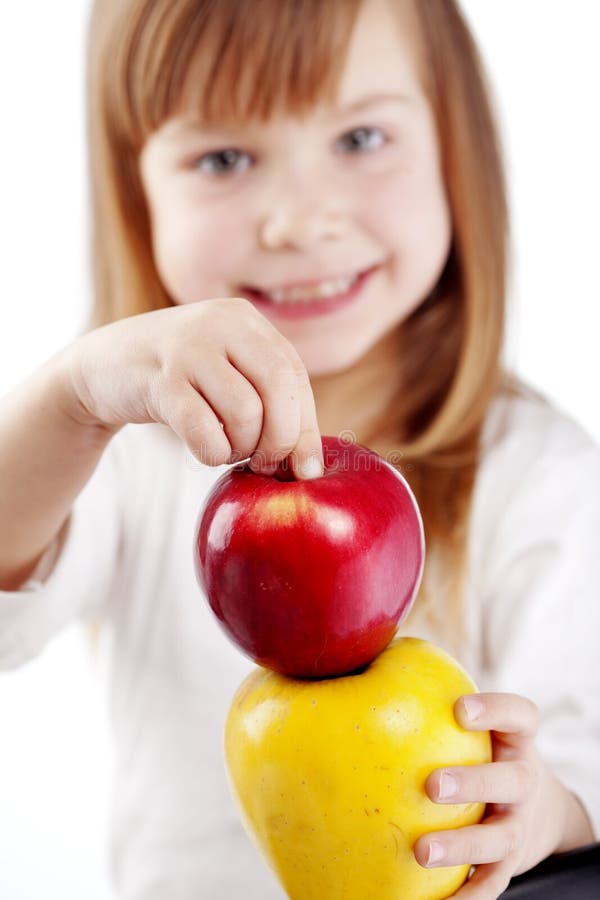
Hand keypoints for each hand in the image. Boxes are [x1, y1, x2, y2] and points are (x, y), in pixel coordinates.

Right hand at [60, 298, 322, 478]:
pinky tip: (205, 450)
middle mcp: (220, 324)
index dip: (307, 428)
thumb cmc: (178, 380)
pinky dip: (212, 453)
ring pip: (246, 412)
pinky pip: (204, 430)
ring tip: (227, 449)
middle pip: (280, 387)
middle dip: (281, 439)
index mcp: (245, 320)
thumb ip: (268, 402)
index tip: (306, 469)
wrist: (101, 366)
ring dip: (242, 447)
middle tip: (264, 463)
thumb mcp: (226, 374)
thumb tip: (310, 466)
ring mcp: (187, 348)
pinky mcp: (158, 379)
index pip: (295, 375)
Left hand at [413, 692, 592, 898]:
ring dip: (462, 846)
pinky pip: (489, 884)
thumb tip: (362, 652)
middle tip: (433, 785)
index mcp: (515, 739)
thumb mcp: (472, 724)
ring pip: (498, 839)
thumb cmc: (479, 749)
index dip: (495, 710)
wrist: (535, 809)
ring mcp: (518, 825)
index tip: (460, 709)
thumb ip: (427, 690)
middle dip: (474, 783)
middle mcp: (523, 780)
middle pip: (509, 780)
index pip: (518, 715)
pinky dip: (466, 897)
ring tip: (422, 851)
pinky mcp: (508, 864)